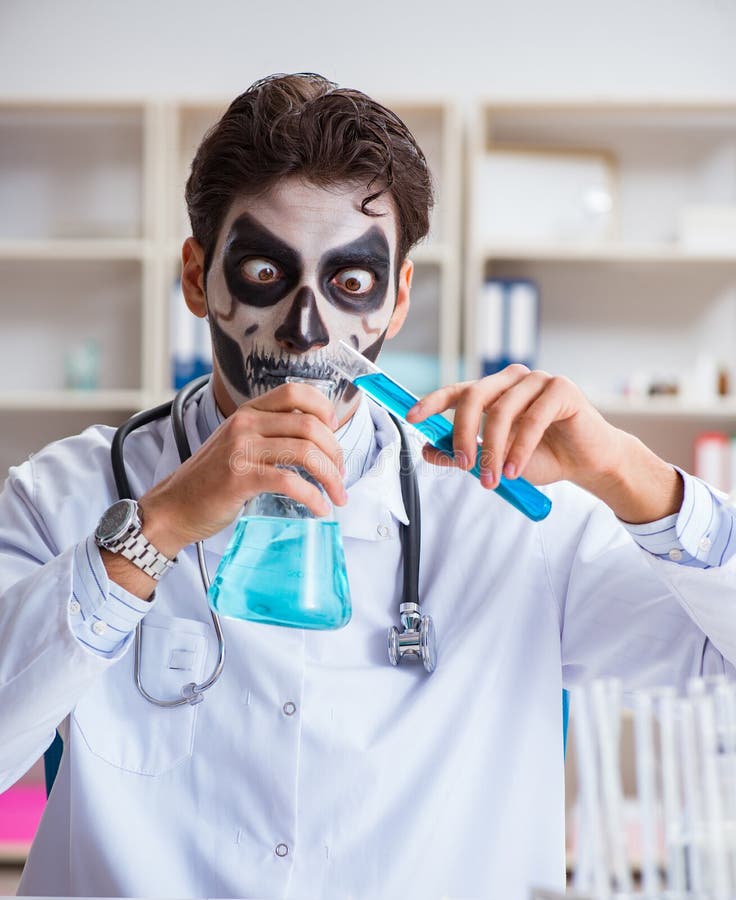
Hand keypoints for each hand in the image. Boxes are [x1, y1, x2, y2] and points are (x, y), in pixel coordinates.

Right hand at [139, 382, 346, 557]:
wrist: (174, 507)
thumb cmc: (210, 480)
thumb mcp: (238, 444)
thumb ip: (269, 436)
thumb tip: (316, 442)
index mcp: (248, 412)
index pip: (296, 392)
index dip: (324, 409)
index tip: (334, 434)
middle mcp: (245, 424)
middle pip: (310, 425)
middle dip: (335, 452)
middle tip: (340, 475)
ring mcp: (241, 449)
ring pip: (305, 452)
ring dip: (330, 476)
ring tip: (337, 495)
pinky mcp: (240, 477)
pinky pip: (290, 481)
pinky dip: (312, 497)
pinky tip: (319, 508)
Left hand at [406, 365, 682, 523]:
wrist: (588, 463)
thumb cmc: (542, 457)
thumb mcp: (496, 461)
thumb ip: (463, 454)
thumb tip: (427, 450)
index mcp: (493, 391)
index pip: (457, 391)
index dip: (432, 402)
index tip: (412, 417)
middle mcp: (511, 379)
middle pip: (474, 397)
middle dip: (462, 434)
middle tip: (462, 466)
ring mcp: (537, 380)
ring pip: (502, 411)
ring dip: (494, 450)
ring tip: (494, 480)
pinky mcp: (561, 388)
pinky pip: (532, 418)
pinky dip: (520, 448)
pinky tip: (515, 470)